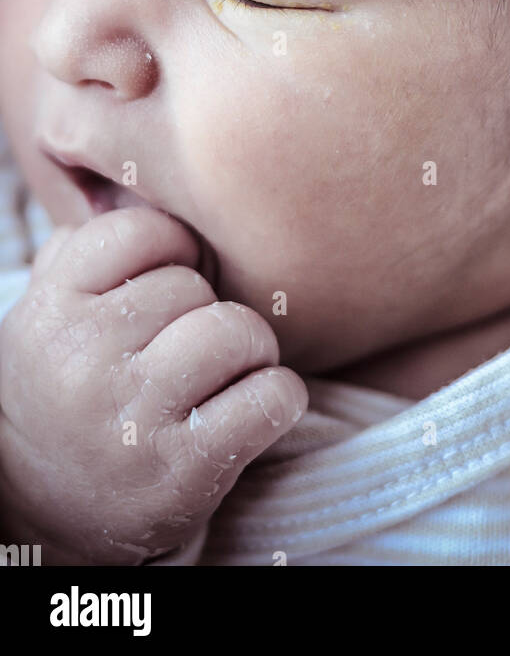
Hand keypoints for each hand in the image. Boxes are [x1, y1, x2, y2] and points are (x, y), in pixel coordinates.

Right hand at [0, 207, 306, 564]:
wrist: (39, 512)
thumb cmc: (61, 392)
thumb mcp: (45, 319)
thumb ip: (82, 255)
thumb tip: (130, 188)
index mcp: (51, 310)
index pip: (142, 230)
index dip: (173, 251)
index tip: (172, 283)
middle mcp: (86, 360)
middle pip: (196, 285)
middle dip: (210, 309)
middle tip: (197, 344)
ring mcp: (134, 418)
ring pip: (237, 332)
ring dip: (250, 351)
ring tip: (227, 374)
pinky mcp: (184, 469)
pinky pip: (271, 396)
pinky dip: (279, 399)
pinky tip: (253, 410)